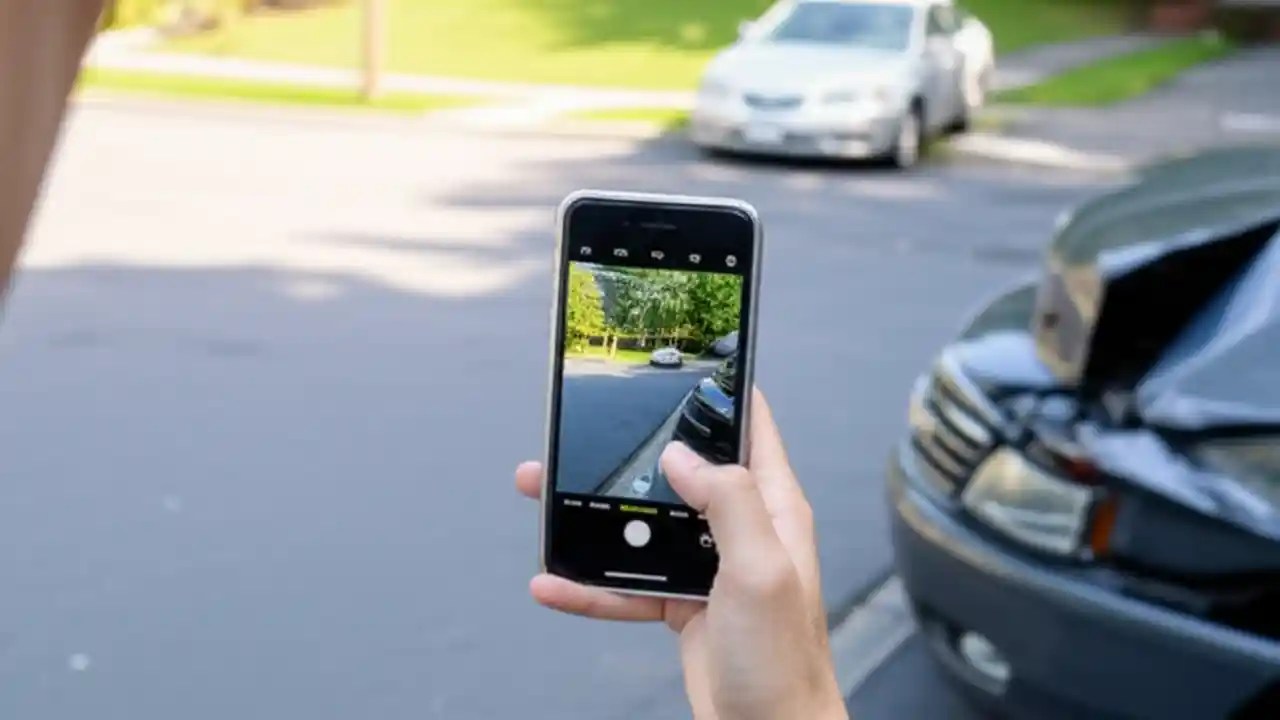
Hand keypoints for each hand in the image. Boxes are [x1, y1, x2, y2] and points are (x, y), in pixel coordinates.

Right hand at [515, 389, 847, 719]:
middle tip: (578, 438)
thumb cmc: (784, 661)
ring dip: (592, 515)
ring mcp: (709, 567)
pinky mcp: (682, 604)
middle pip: (677, 474)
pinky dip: (589, 584)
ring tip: (542, 498)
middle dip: (627, 455)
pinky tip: (553, 582)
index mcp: (772, 509)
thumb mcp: (760, 570)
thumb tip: (684, 456)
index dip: (720, 392)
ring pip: (642, 525)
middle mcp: (741, 530)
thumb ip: (728, 504)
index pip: (750, 428)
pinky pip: (627, 582)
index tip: (683, 362)